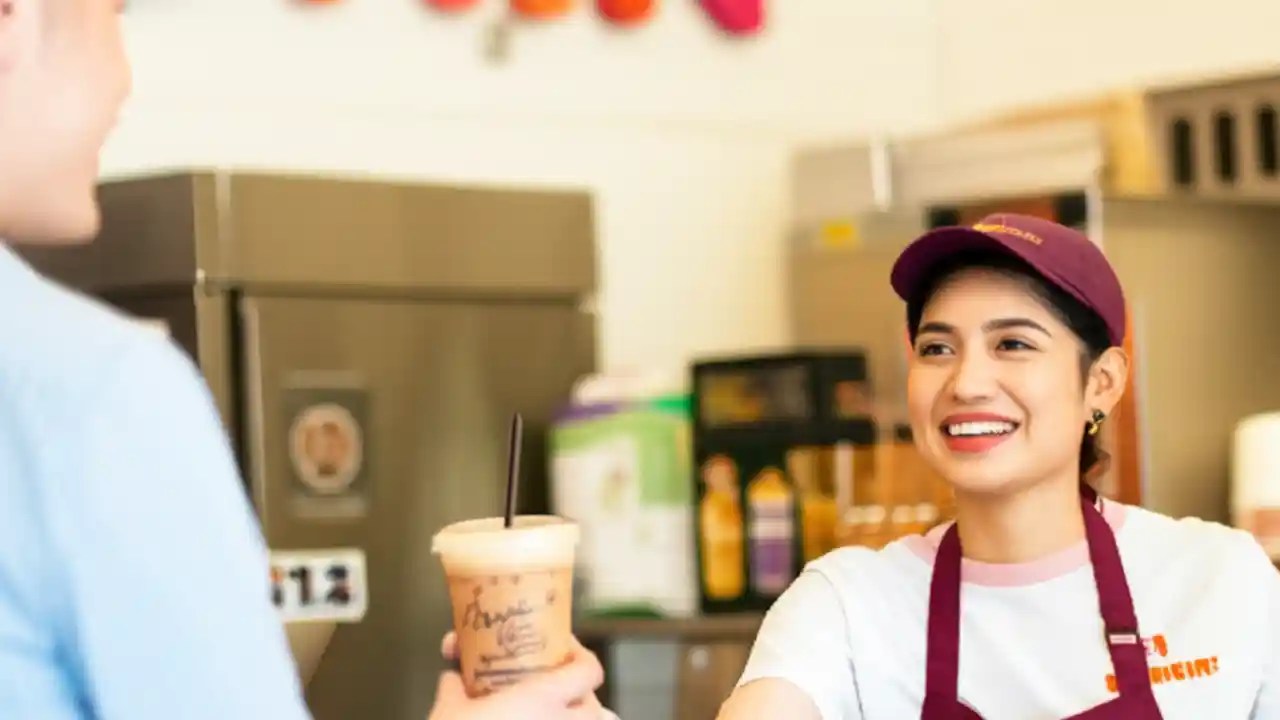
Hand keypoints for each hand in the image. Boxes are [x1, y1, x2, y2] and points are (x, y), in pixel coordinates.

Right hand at [428, 632, 606, 719]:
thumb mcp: (448, 711)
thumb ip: (454, 686)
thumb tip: (452, 676)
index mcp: (543, 700)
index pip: (589, 670)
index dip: (580, 656)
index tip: (563, 649)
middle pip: (594, 708)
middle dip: (581, 698)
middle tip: (557, 691)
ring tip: (559, 718)